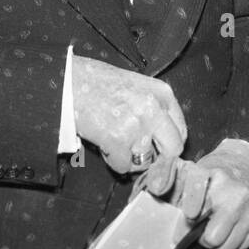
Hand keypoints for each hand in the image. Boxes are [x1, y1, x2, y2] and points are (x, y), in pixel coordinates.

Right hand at [70, 57, 185, 186]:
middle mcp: (155, 108)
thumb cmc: (96, 81)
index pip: (180, 130)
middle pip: (173, 148)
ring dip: (131, 158)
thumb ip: (154, 109)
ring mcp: (137, 124)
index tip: (158, 149)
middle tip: (142, 156)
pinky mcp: (118, 140)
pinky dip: (114, 161)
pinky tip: (104, 144)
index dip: (168, 144)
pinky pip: (124, 166)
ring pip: (146, 160)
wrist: (67, 82)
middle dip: (159, 158)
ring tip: (114, 141)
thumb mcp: (136, 86)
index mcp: (162, 93)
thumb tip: (163, 139)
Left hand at [166, 140, 248, 248]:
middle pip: (211, 238)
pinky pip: (242, 248)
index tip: (189, 217)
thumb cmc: (214, 174)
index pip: (195, 196)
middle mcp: (234, 191)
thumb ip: (167, 178)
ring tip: (217, 225)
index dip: (189, 213)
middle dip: (202, 238)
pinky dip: (234, 242)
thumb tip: (156, 188)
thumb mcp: (190, 171)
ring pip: (225, 248)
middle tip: (201, 228)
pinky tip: (232, 226)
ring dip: (218, 242)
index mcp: (210, 174)